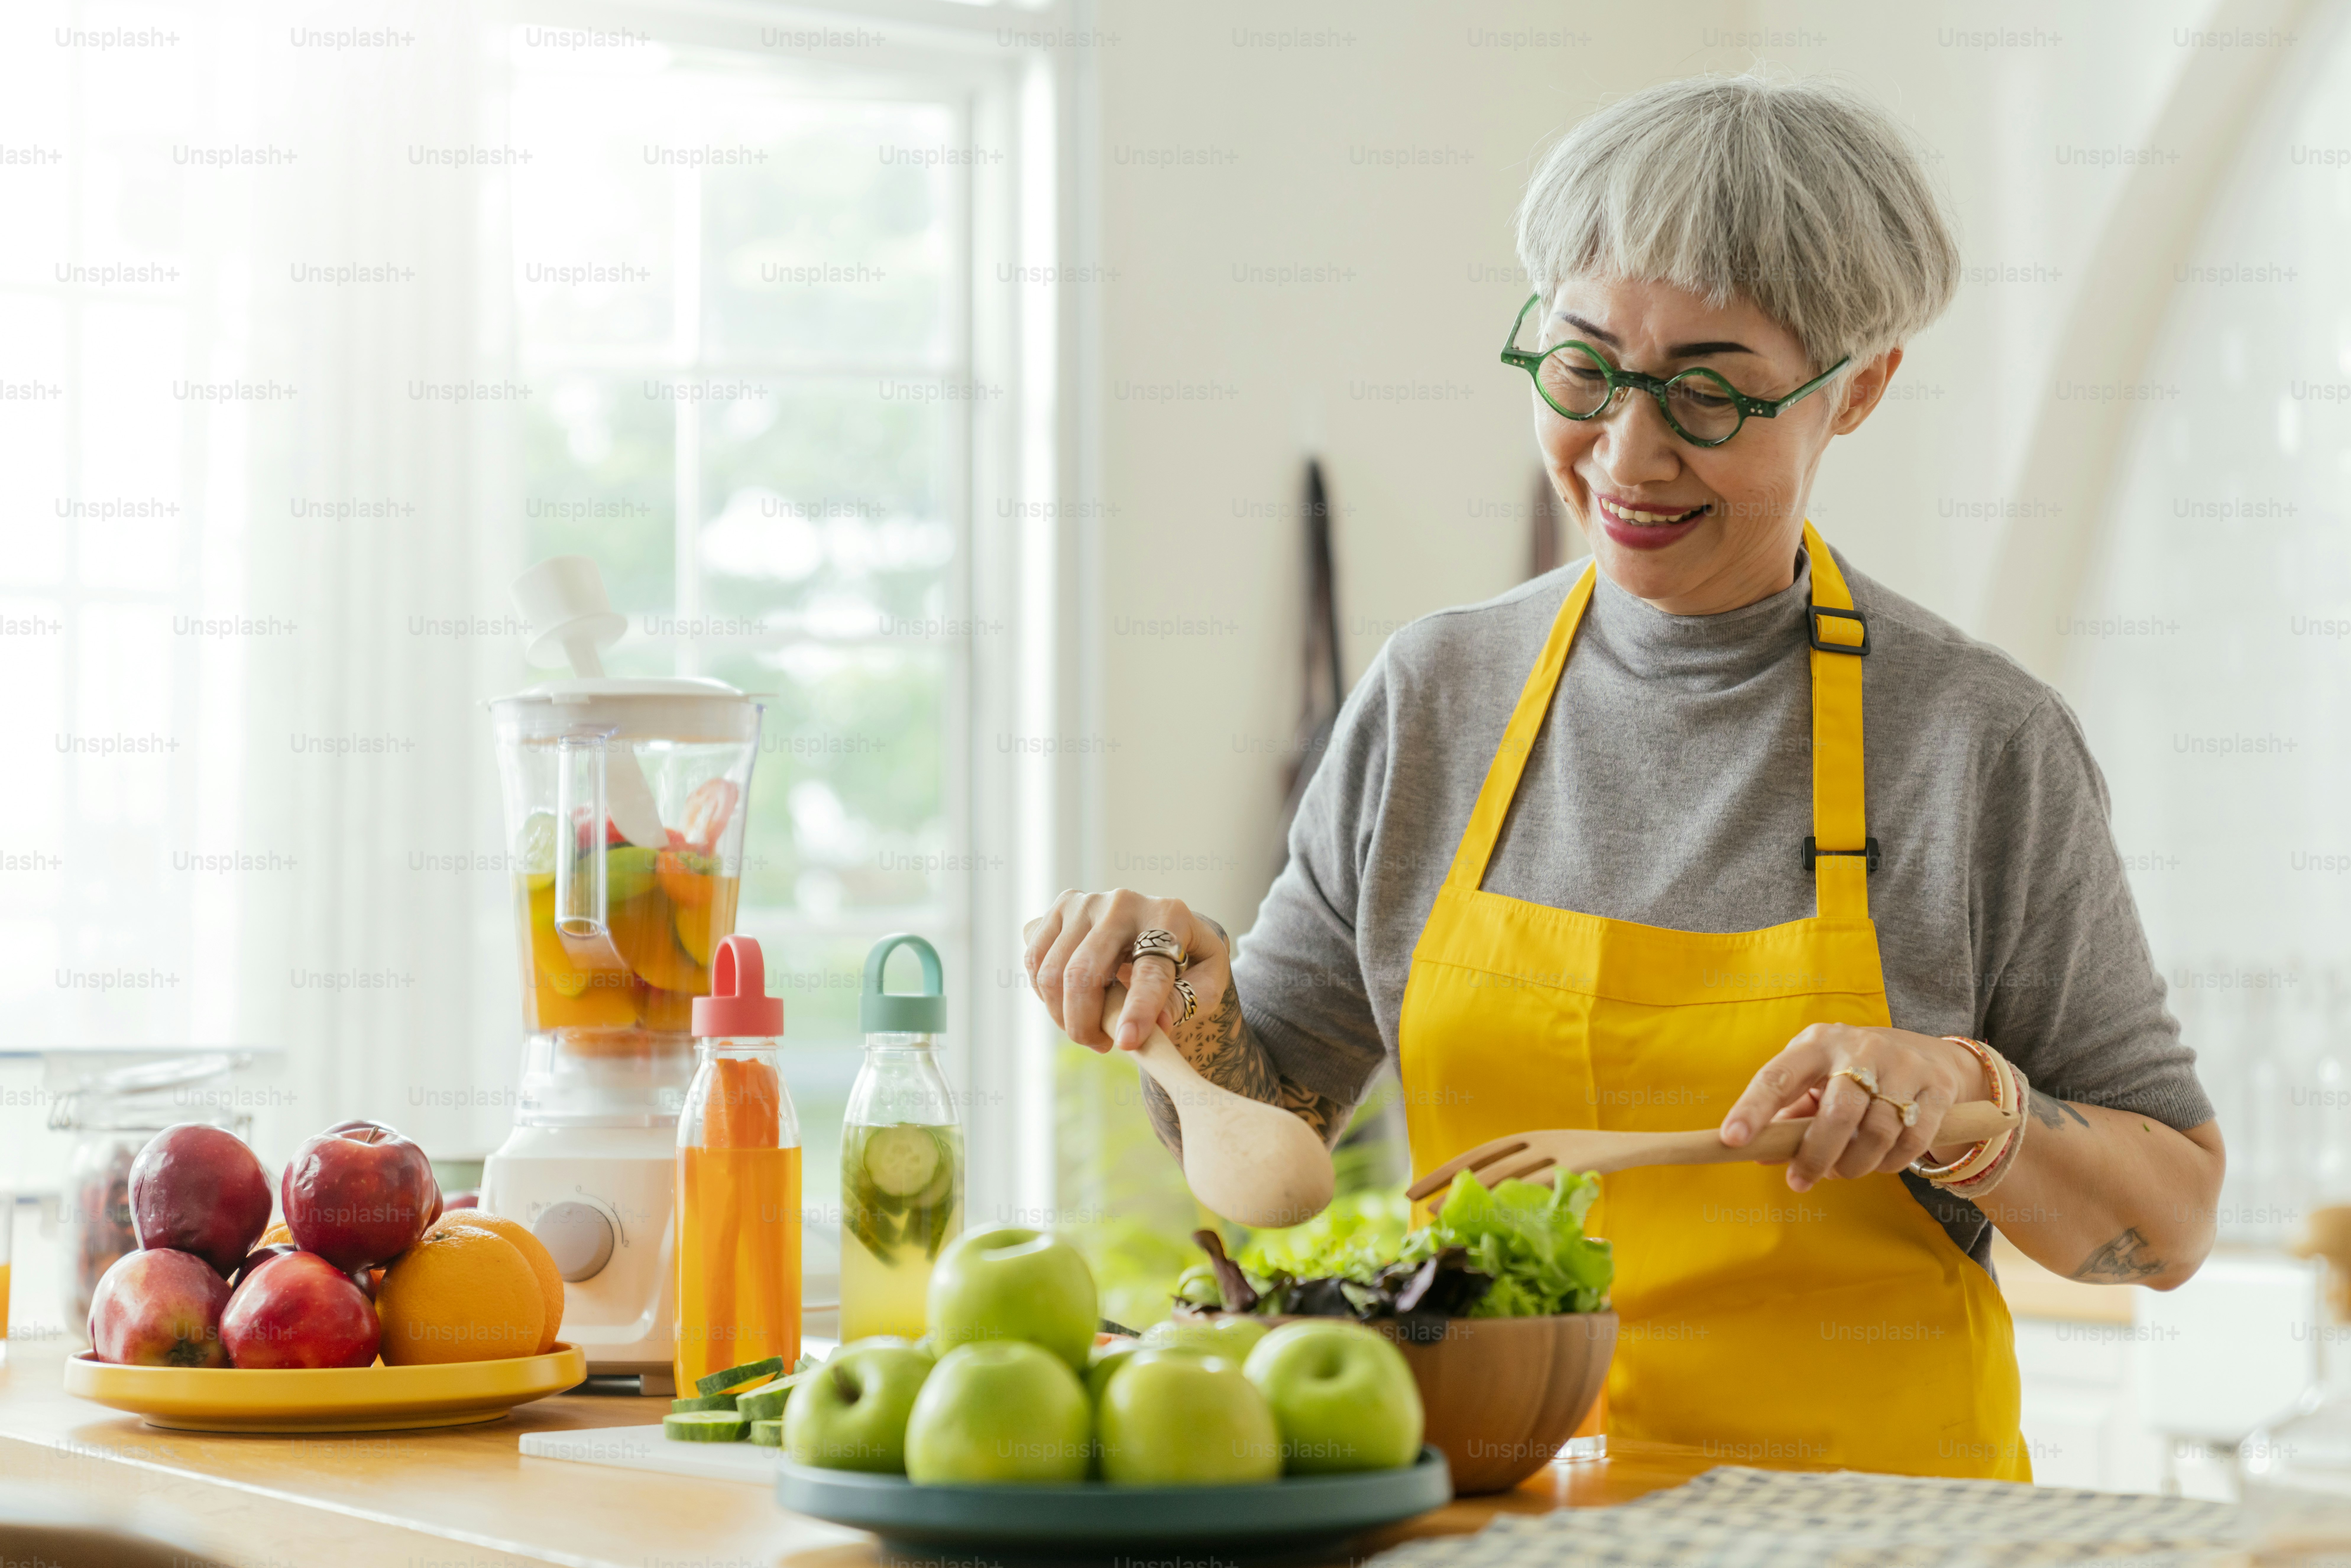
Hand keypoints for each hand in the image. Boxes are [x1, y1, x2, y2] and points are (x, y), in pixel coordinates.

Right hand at [1021, 889, 1230, 1053]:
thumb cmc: (1187, 961)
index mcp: (1169, 917)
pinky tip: (1068, 1004)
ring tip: (1089, 1029)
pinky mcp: (1062, 907)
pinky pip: (1035, 960)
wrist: (1163, 925)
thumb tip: (1158, 1026)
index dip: (1138, 1010)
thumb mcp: (1204, 982)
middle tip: (1102, 1045)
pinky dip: (1045, 994)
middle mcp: (1125, 902)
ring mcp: (1088, 901)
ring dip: (1063, 1016)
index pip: (1149, 970)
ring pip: (1053, 971)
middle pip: (1084, 972)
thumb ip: (1185, 1002)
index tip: (1127, 1043)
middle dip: (1084, 1023)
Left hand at [1719, 1024, 1990, 1191]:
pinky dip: (1891, 1163)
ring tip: (1845, 1170)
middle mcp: (1860, 1047)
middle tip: (1802, 1182)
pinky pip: (1911, 1140)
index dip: (1753, 1108)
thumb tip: (1757, 1151)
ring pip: (1876, 1132)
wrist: (1929, 1054)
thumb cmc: (1854, 1072)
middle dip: (1816, 1157)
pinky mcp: (1937, 1086)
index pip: (1777, 1076)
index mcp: (1818, 1043)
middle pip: (1836, 1113)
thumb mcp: (1817, 1078)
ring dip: (1855, 1165)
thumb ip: (1790, 1113)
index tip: (1733, 1140)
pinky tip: (1880, 1163)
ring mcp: (1903, 1065)